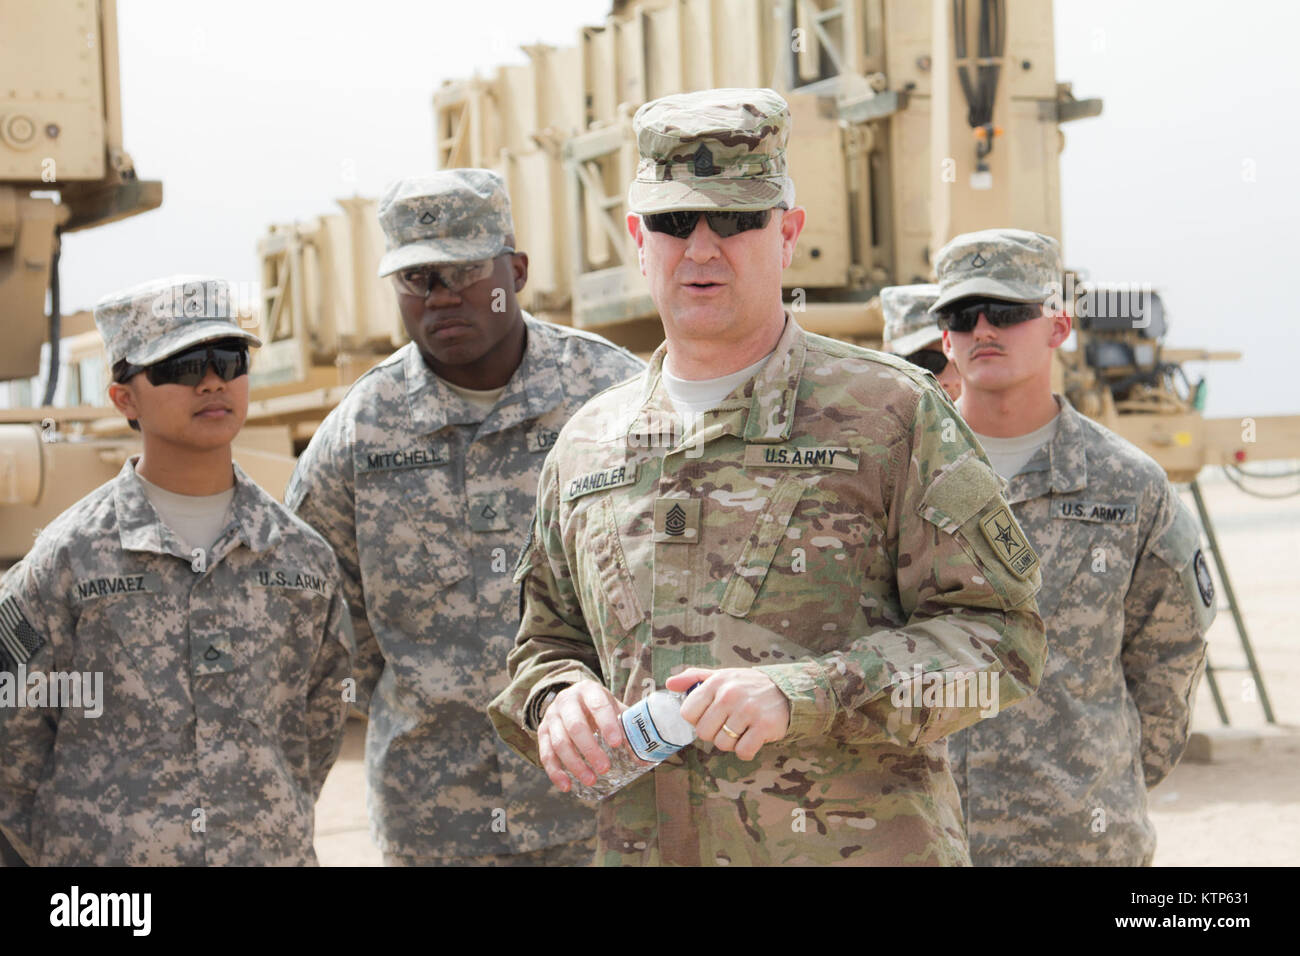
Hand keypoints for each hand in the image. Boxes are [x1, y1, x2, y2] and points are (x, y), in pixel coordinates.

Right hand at [536, 680, 626, 791]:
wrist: (574, 700)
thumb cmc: (600, 708)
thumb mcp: (614, 709)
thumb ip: (628, 728)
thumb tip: (643, 757)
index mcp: (589, 690)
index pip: (598, 705)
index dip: (607, 724)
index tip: (617, 743)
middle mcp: (566, 700)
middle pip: (575, 726)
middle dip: (590, 749)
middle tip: (604, 768)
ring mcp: (552, 716)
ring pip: (559, 742)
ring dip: (575, 764)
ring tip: (591, 780)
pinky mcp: (542, 732)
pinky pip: (546, 754)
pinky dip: (555, 772)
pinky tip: (567, 786)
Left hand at [666, 667, 790, 761]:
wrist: (786, 690)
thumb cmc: (747, 685)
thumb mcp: (721, 676)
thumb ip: (693, 677)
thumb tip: (668, 683)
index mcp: (715, 682)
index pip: (688, 713)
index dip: (697, 720)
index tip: (710, 716)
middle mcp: (730, 695)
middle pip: (703, 733)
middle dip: (714, 733)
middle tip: (728, 724)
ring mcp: (747, 711)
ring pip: (722, 744)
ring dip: (731, 742)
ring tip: (741, 729)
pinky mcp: (764, 726)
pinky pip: (743, 751)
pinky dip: (746, 751)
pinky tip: (752, 738)